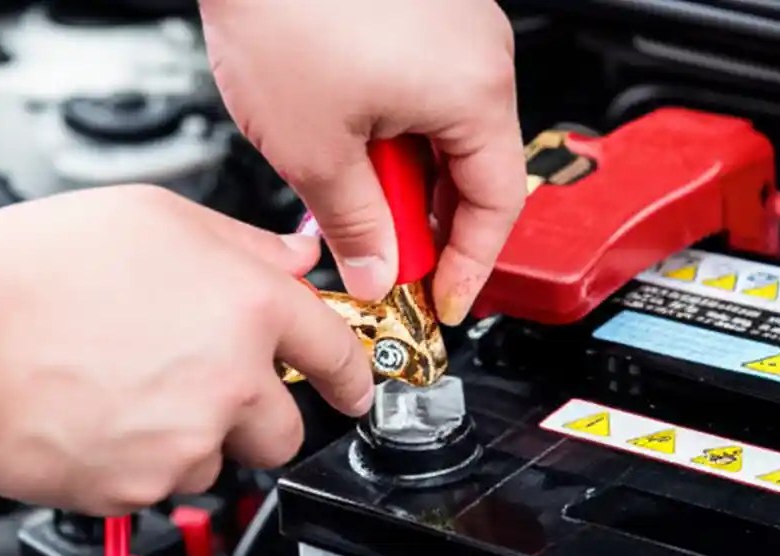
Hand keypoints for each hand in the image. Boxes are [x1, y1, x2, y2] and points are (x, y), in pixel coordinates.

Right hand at [0, 185, 371, 514]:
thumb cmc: (32, 274)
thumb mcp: (153, 216)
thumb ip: (241, 244)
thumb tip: (290, 258)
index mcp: (249, 308)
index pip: (337, 350)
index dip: (353, 373)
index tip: (357, 387)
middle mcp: (232, 382)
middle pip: (287, 429)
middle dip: (262, 416)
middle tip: (213, 389)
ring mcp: (189, 442)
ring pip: (220, 459)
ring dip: (196, 437)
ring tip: (133, 391)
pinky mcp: (140, 487)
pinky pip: (163, 484)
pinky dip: (143, 461)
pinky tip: (103, 416)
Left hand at [199, 0, 525, 324]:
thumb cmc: (281, 6)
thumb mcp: (314, 150)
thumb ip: (357, 227)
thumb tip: (379, 273)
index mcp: (474, 93)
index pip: (497, 207)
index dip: (470, 266)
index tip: (444, 301)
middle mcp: (482, 55)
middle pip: (476, 170)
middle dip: (429, 222)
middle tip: (385, 255)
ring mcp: (458, 27)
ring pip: (449, 132)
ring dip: (407, 175)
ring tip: (351, 189)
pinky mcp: (427, 12)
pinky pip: (431, 91)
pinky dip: (400, 130)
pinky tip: (352, 139)